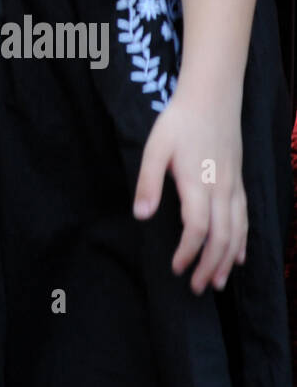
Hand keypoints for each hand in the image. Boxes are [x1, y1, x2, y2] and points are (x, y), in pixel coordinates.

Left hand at [133, 84, 246, 293]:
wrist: (212, 99)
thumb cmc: (179, 122)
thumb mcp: (155, 147)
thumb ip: (149, 182)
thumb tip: (141, 216)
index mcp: (198, 184)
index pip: (197, 229)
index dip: (189, 253)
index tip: (176, 269)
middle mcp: (221, 191)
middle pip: (221, 238)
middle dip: (209, 266)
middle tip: (196, 288)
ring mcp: (233, 188)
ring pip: (237, 232)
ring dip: (227, 260)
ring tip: (217, 282)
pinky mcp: (239, 183)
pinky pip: (245, 219)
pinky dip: (243, 242)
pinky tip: (238, 257)